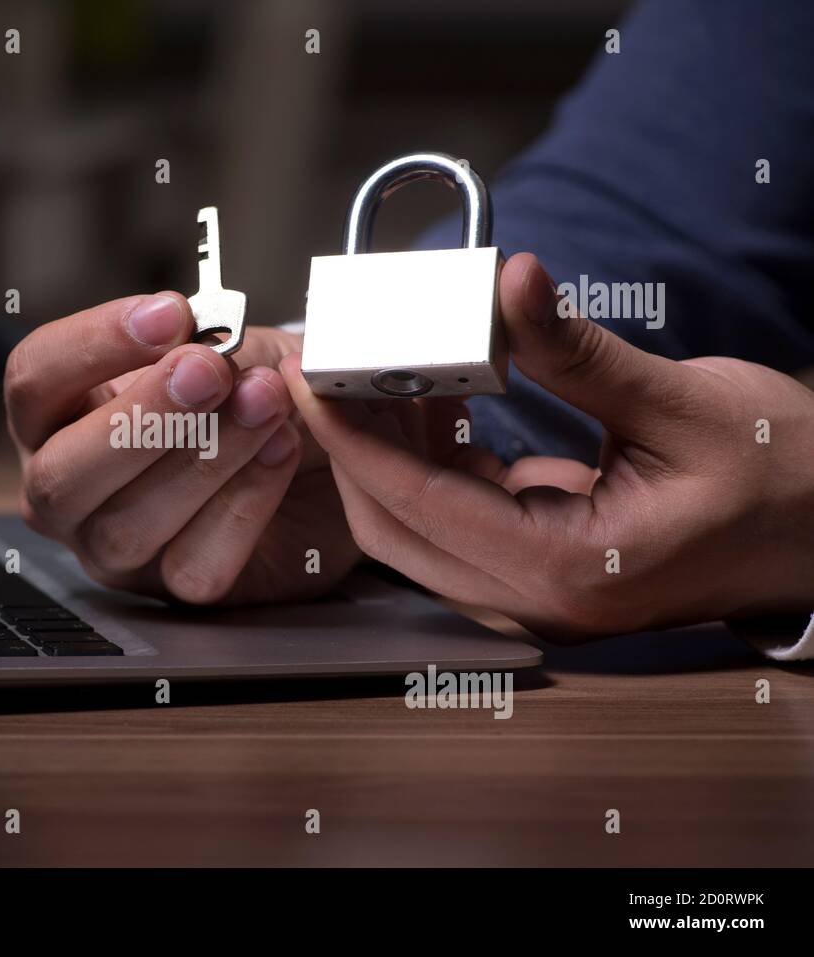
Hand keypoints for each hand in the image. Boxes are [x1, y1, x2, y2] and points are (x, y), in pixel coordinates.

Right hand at [4, 292, 358, 603]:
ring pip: (127, 524)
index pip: (34, 378)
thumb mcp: (227, 344)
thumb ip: (206, 339)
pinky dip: (246, 503)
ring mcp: (111, 547)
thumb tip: (205, 340)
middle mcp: (66, 489)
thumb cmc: (245, 387)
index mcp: (54, 414)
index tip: (169, 314)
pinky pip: (196, 565)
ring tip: (263, 401)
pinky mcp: (173, 587)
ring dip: (205, 457)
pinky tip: (281, 451)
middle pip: (62, 471)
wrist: (314, 447)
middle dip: (142, 416)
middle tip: (208, 370)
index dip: (94, 343)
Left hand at [284, 253, 813, 640]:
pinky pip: (456, 519)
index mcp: (567, 569)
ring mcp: (536, 590)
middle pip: (396, 528)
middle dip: (350, 447)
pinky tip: (430, 396)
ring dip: (388, 452)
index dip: (350, 440)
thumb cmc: (785, 474)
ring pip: (418, 528)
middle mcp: (537, 597)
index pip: (419, 504)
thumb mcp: (683, 402)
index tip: (306, 380)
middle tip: (322, 369)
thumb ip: (578, 351)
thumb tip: (510, 281)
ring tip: (372, 369)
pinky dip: (431, 461)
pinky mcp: (541, 566)